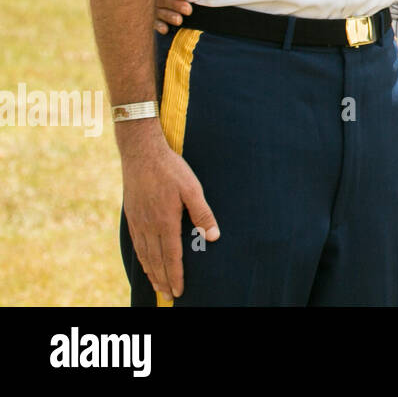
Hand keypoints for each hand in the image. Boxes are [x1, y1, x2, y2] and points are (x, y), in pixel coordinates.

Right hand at [119, 126, 218, 298]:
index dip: (175, 275)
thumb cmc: (170, 169)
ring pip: (144, 254)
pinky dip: (141, 257)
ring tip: (157, 286)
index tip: (178, 291)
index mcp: (165, 221)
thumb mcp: (192, 188)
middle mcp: (149, 226)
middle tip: (168, 296)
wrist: (141, 153)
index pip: (171, 256)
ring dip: (152, 272)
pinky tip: (145, 262)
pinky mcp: (132, 215)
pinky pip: (137, 243)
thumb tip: (214, 236)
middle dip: (163, 280)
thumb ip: (202, 213)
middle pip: (156, 260)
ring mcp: (138, 221)